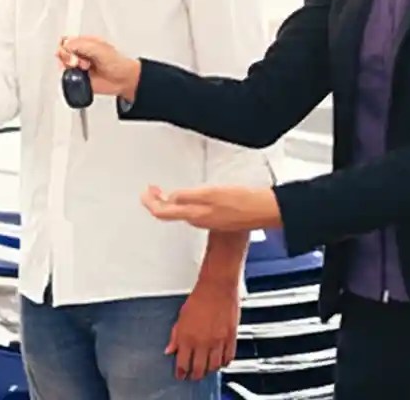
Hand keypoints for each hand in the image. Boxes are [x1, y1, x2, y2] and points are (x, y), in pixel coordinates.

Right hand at [56, 36, 141, 100]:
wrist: (123, 80)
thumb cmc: (117, 63)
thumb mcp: (98, 48)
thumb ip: (79, 44)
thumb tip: (65, 47)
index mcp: (84, 42)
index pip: (65, 41)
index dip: (66, 47)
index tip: (73, 52)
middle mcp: (80, 53)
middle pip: (61, 53)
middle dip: (68, 58)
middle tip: (78, 62)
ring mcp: (78, 66)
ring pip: (62, 65)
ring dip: (71, 68)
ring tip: (84, 68)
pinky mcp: (78, 78)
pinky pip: (66, 78)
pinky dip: (71, 77)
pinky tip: (81, 76)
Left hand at [141, 185, 282, 231]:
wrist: (265, 209)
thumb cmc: (242, 201)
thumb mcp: (210, 193)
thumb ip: (187, 197)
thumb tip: (170, 198)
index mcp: (194, 214)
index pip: (162, 212)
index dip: (149, 202)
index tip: (144, 193)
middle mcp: (198, 220)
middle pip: (169, 213)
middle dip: (157, 200)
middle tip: (151, 189)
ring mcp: (207, 220)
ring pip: (180, 212)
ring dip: (170, 201)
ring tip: (164, 191)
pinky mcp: (216, 218)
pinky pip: (192, 211)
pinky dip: (183, 203)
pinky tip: (187, 196)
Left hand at [168, 281, 239, 380]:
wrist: (217, 288)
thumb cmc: (199, 298)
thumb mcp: (181, 317)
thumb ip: (175, 335)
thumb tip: (170, 349)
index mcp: (187, 337)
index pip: (183, 363)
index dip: (181, 372)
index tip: (180, 375)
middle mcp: (203, 342)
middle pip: (199, 369)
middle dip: (194, 375)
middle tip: (192, 375)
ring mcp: (218, 342)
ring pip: (214, 367)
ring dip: (209, 371)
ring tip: (205, 370)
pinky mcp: (231, 339)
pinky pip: (228, 358)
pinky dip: (223, 363)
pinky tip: (219, 362)